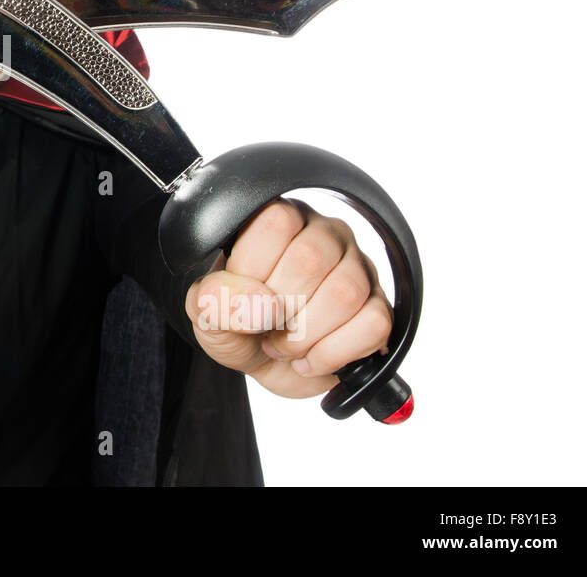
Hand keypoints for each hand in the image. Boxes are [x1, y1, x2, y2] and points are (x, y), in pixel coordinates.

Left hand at [183, 197, 392, 398]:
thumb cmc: (238, 326)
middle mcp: (324, 235)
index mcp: (279, 220)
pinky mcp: (380, 306)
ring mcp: (358, 269)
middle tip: (265, 327)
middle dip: (279, 309)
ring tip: (286, 345)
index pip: (277, 222)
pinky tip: (313, 358)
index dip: (255, 269)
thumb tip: (262, 304)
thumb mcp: (206, 312)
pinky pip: (373, 324)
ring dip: (306, 336)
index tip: (244, 295)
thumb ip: (215, 298)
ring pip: (346, 293)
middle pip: (311, 259)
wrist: (265, 366)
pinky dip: (334, 353)